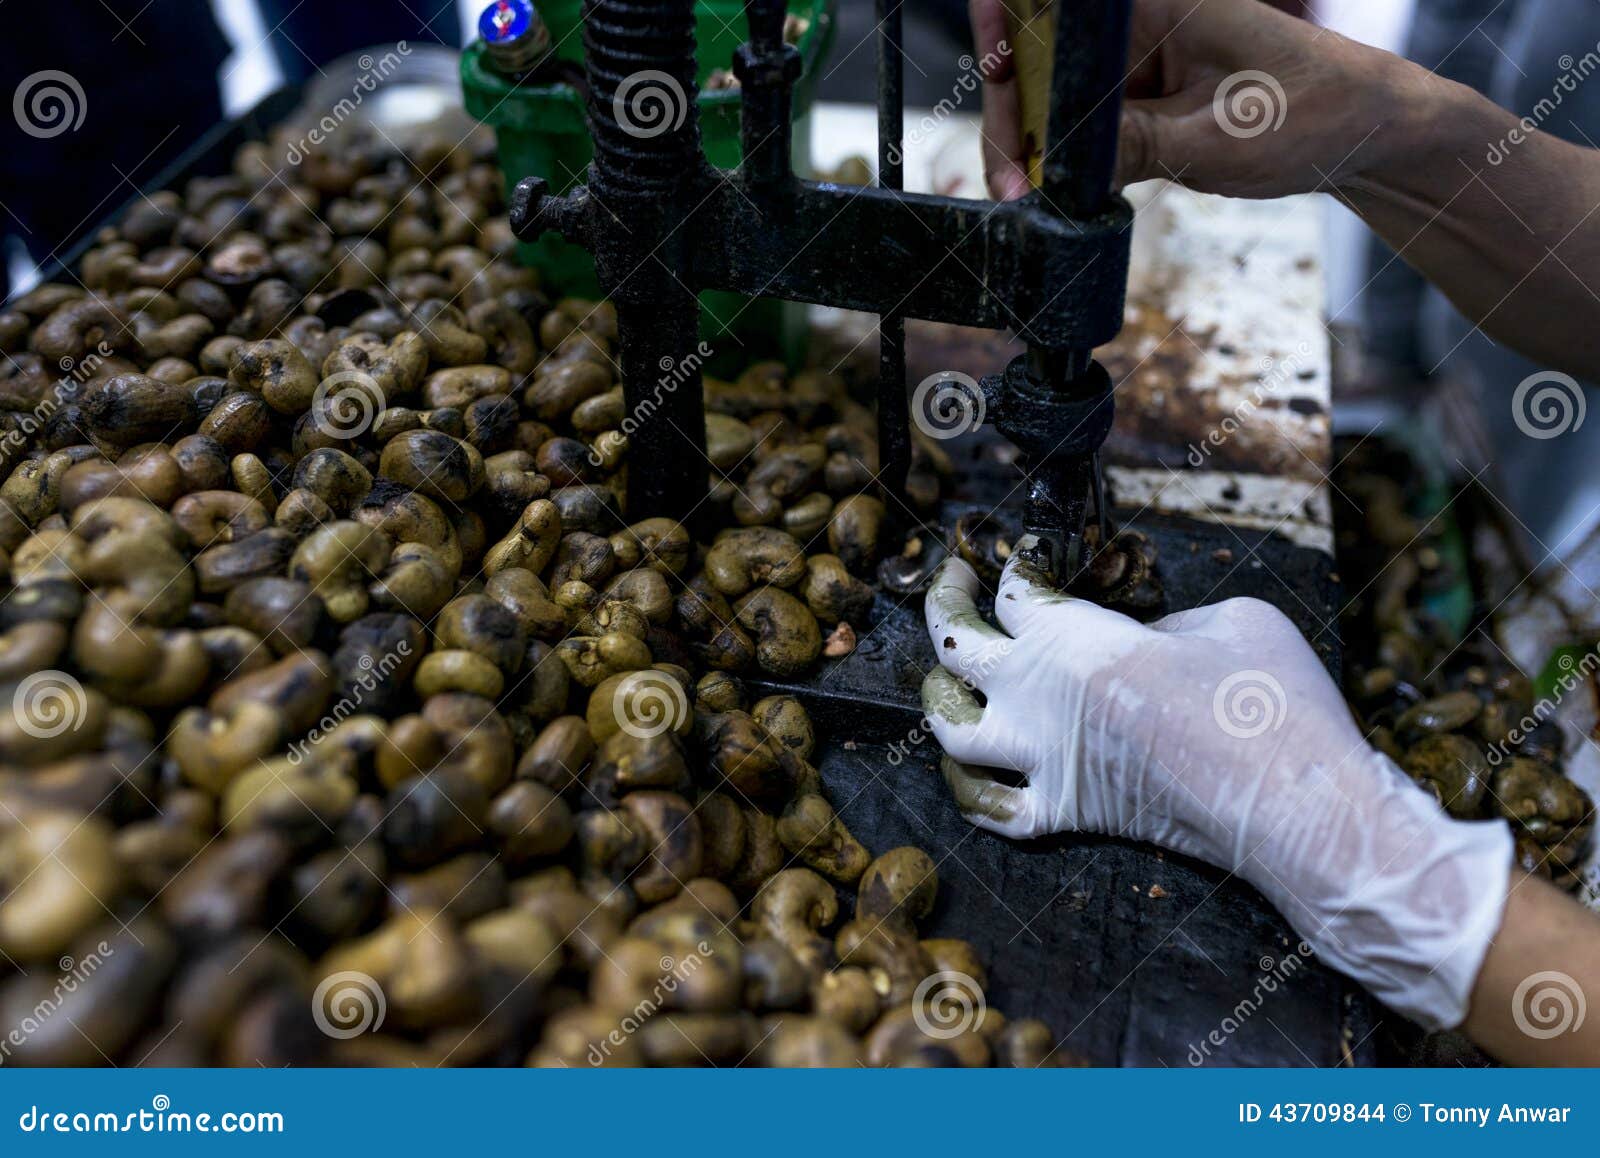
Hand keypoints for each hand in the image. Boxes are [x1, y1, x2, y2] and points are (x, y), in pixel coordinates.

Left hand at [921, 540, 1512, 1028]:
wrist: (1292, 801)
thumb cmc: (1268, 699)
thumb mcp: (1228, 618)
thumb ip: (1164, 620)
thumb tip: (1142, 638)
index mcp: (1070, 637)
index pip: (1013, 589)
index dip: (1018, 562)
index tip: (1029, 552)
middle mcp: (1036, 696)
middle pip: (953, 640)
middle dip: (945, 598)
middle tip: (956, 577)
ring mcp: (1042, 761)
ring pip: (949, 725)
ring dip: (938, 695)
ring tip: (946, 677)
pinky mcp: (1065, 816)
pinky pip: (988, 808)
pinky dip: (968, 787)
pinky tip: (969, 770)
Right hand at [972, 0, 1426, 199]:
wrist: (1361, 132)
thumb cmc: (1311, 112)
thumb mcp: (1214, 139)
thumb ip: (1130, 147)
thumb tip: (1052, 170)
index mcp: (1153, 4)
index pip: (1052, 5)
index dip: (1003, 31)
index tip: (996, 81)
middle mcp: (1134, 25)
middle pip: (1033, 59)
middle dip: (1010, 119)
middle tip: (1013, 187)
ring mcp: (1130, 66)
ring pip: (1046, 99)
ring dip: (1027, 148)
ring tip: (1029, 198)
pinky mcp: (1133, 103)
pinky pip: (1075, 128)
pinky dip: (1056, 162)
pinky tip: (1053, 195)